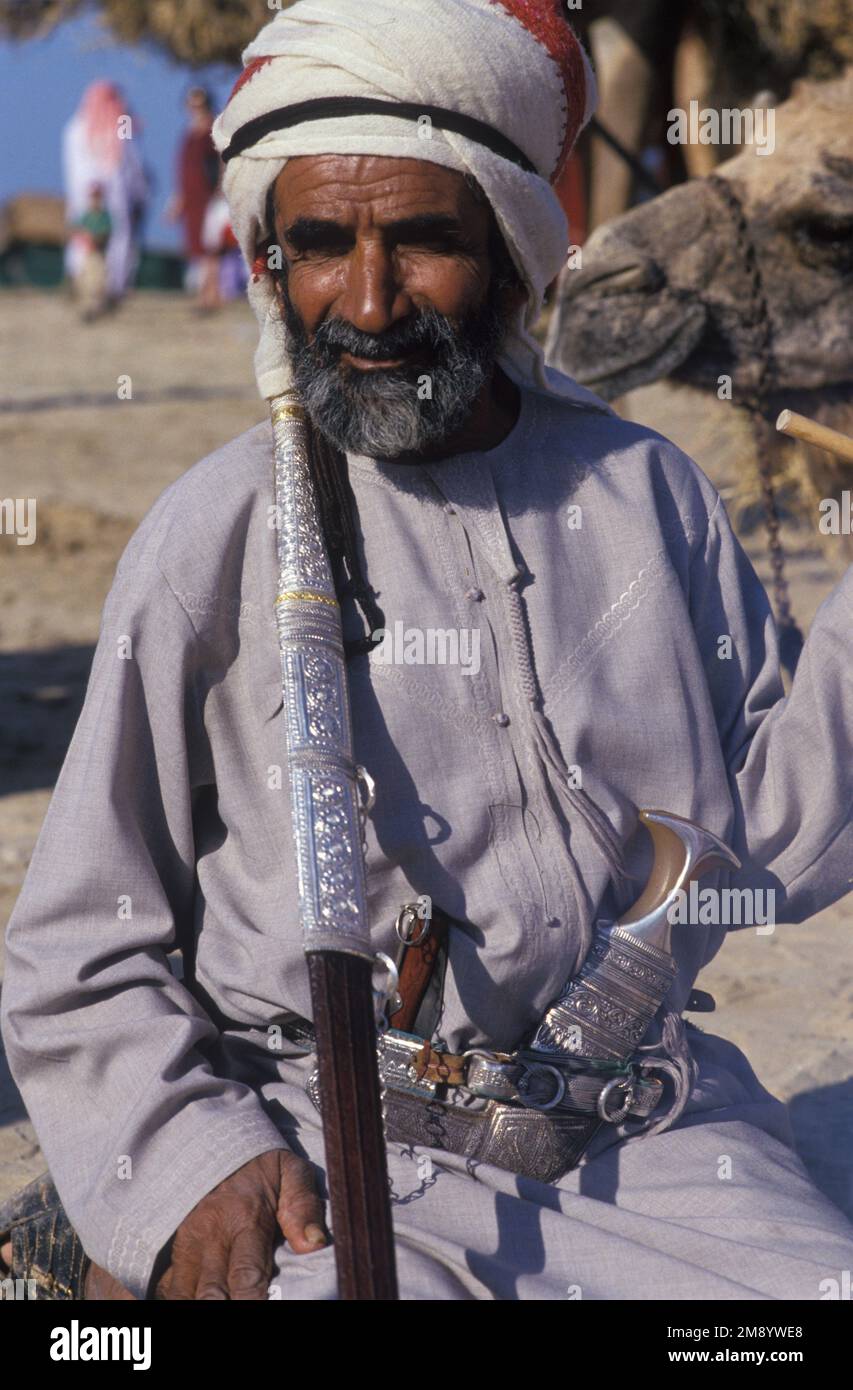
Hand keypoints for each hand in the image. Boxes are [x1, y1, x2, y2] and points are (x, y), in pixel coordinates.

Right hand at [155, 1149, 326, 1299]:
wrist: (215, 1140)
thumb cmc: (260, 1166)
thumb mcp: (291, 1172)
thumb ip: (304, 1205)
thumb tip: (314, 1244)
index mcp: (245, 1219)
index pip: (246, 1275)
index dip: (252, 1302)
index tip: (263, 1307)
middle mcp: (211, 1236)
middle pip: (212, 1293)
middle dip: (224, 1309)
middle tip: (240, 1309)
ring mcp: (188, 1244)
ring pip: (185, 1294)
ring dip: (199, 1306)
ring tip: (221, 1307)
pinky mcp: (175, 1249)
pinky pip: (168, 1286)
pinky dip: (178, 1299)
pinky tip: (195, 1301)